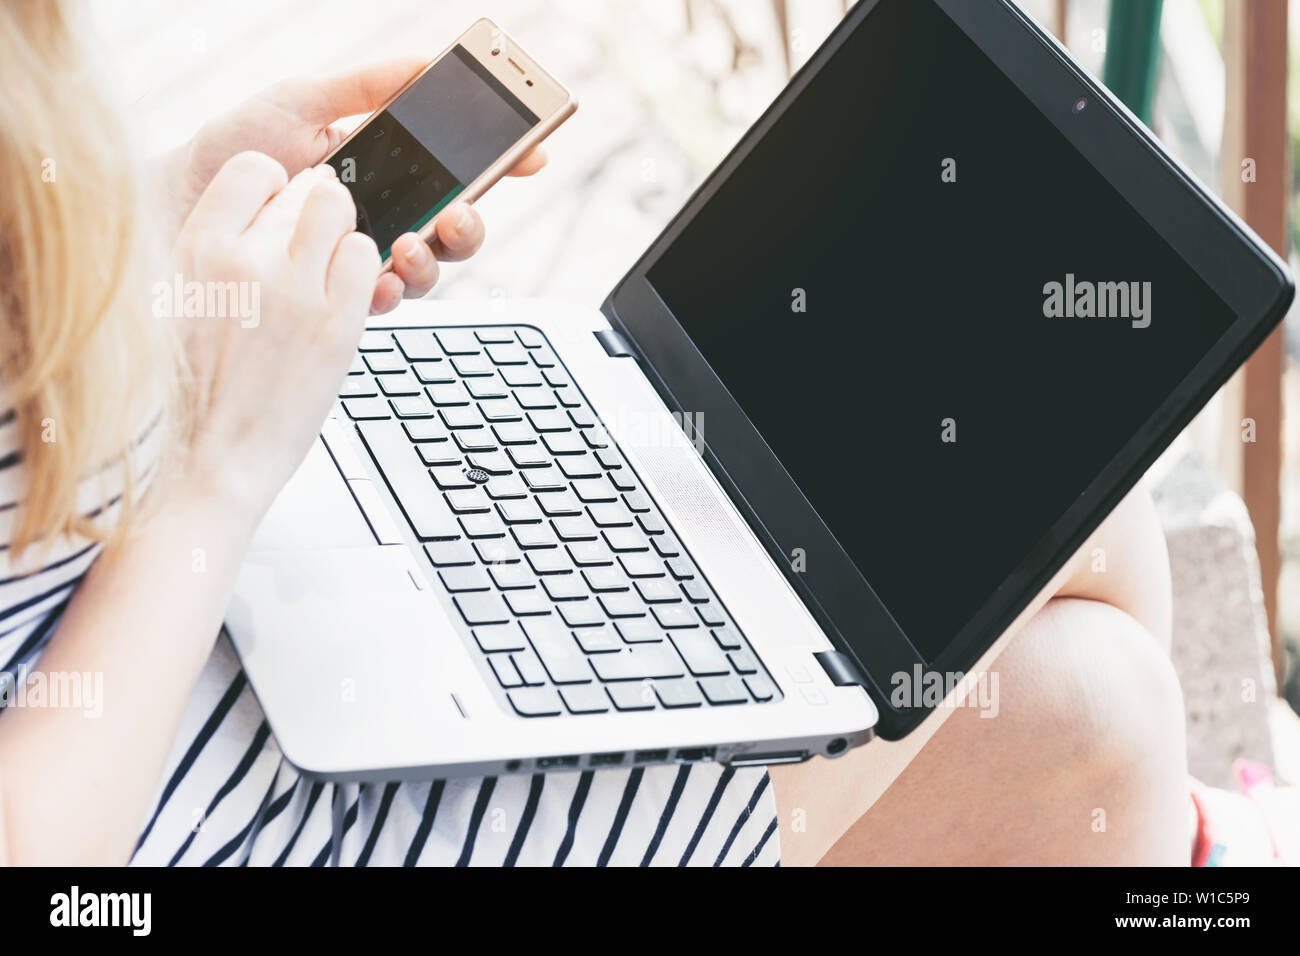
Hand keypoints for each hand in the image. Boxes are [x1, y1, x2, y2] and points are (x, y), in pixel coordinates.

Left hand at [162, 57, 546, 312]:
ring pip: (428, 271)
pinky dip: (384, 291)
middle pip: (457, 230)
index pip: (458, 170)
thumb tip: (427, 60)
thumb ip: (366, 87)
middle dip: (474, 225)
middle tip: (463, 211)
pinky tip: (374, 276)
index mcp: (387, 170)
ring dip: (434, 260)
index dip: (501, 165)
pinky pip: (380, 304)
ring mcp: (360, 262)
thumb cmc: (229, 154)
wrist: (173, 204)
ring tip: (412, 242)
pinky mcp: (333, 299)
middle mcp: (384, 218)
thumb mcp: (299, 105)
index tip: (532, 153)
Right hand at [173, 153, 379, 516]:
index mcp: (197, 248)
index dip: (274, 186)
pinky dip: (364, 269)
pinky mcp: (338, 325)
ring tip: (324, 271)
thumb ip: (211, 250)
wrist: (206, 460)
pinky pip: (367, 259)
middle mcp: (247, 260)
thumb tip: (257, 210)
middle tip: (309, 243)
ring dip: (341, 237)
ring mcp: (298, 292)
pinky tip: (343, 294)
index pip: (254, 169)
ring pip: (343, 215)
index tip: (276, 211)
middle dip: (313, 211)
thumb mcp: (173, 301)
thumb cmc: (189, 389)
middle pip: (307, 191)